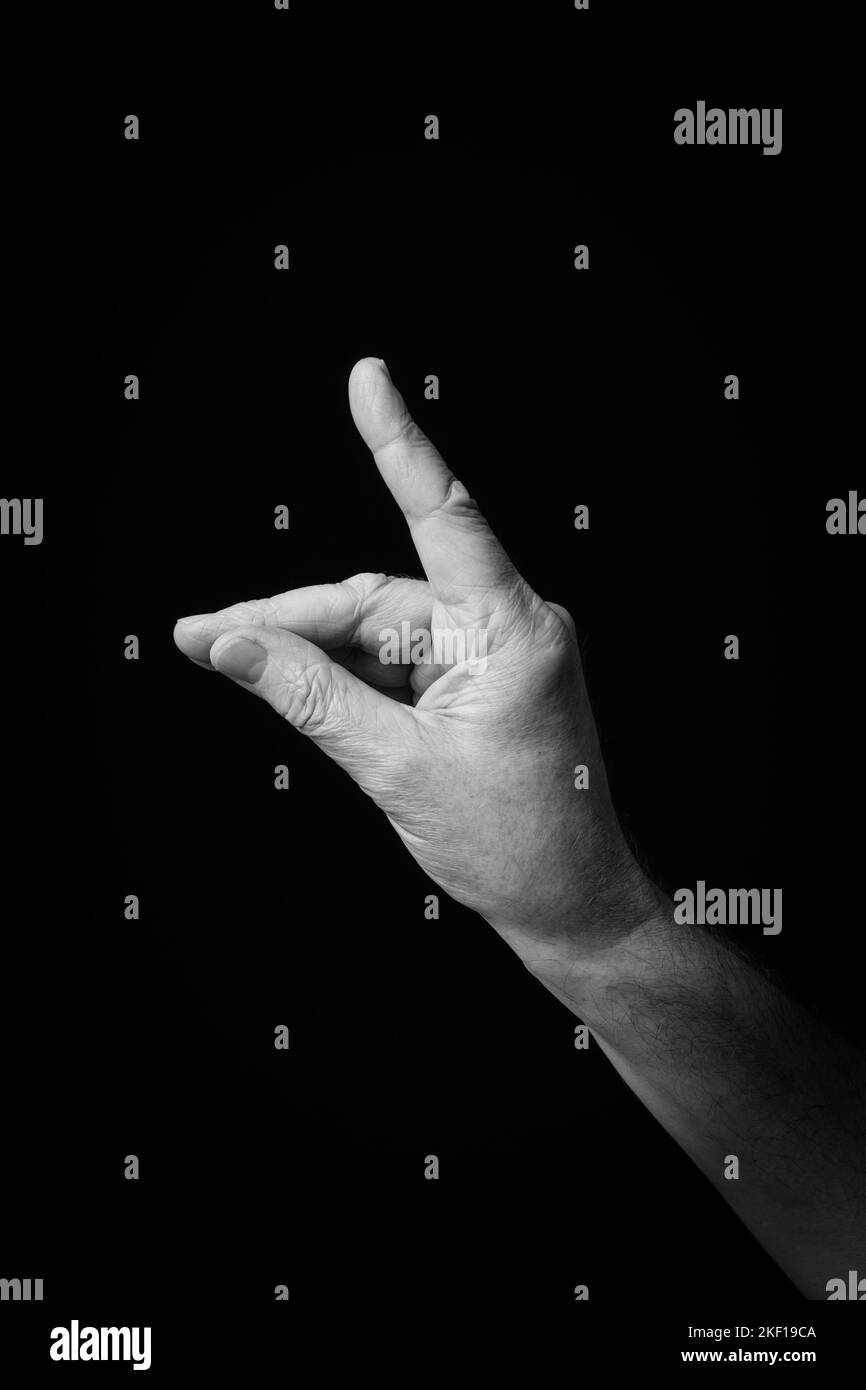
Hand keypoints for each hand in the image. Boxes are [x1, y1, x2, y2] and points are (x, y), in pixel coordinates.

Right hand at [173, 358, 657, 968]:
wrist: (570, 904)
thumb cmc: (512, 843)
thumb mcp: (396, 769)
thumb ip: (310, 698)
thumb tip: (229, 646)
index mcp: (510, 633)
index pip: (445, 517)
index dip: (397, 445)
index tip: (368, 379)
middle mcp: (507, 627)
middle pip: (378, 597)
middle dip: (288, 619)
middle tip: (202, 636)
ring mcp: (494, 652)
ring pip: (379, 629)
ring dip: (309, 650)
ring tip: (228, 661)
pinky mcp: (479, 679)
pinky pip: (398, 658)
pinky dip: (346, 674)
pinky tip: (293, 688)